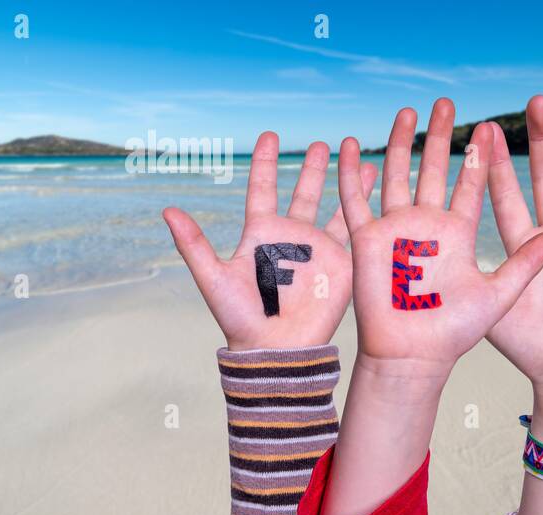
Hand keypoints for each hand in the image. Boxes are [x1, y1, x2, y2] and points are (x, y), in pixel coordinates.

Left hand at [162, 132, 375, 349]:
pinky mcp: (340, 264)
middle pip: (304, 192)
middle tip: (325, 143)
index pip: (263, 189)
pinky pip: (355, 231)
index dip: (266, 162)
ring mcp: (318, 250)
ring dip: (347, 183)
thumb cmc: (242, 318)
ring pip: (335, 207)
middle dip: (314, 168)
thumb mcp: (214, 278)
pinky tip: (375, 192)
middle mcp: (291, 237)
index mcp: (261, 234)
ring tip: (360, 159)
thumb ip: (194, 244)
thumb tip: (167, 210)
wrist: (278, 350)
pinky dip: (365, 209)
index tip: (271, 136)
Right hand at [336, 100, 542, 374]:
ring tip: (407, 112)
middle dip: (440, 136)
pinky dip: (352, 174)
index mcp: (459, 233)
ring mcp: (396, 229)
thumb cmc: (455, 333)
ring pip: (397, 175)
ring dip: (400, 143)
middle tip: (447, 103)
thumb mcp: (499, 294)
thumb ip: (525, 263)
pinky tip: (350, 146)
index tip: (489, 125)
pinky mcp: (368, 240)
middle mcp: (428, 225)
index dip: (478, 155)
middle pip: (434, 169)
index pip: (470, 184)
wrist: (413, 357)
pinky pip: (356, 201)